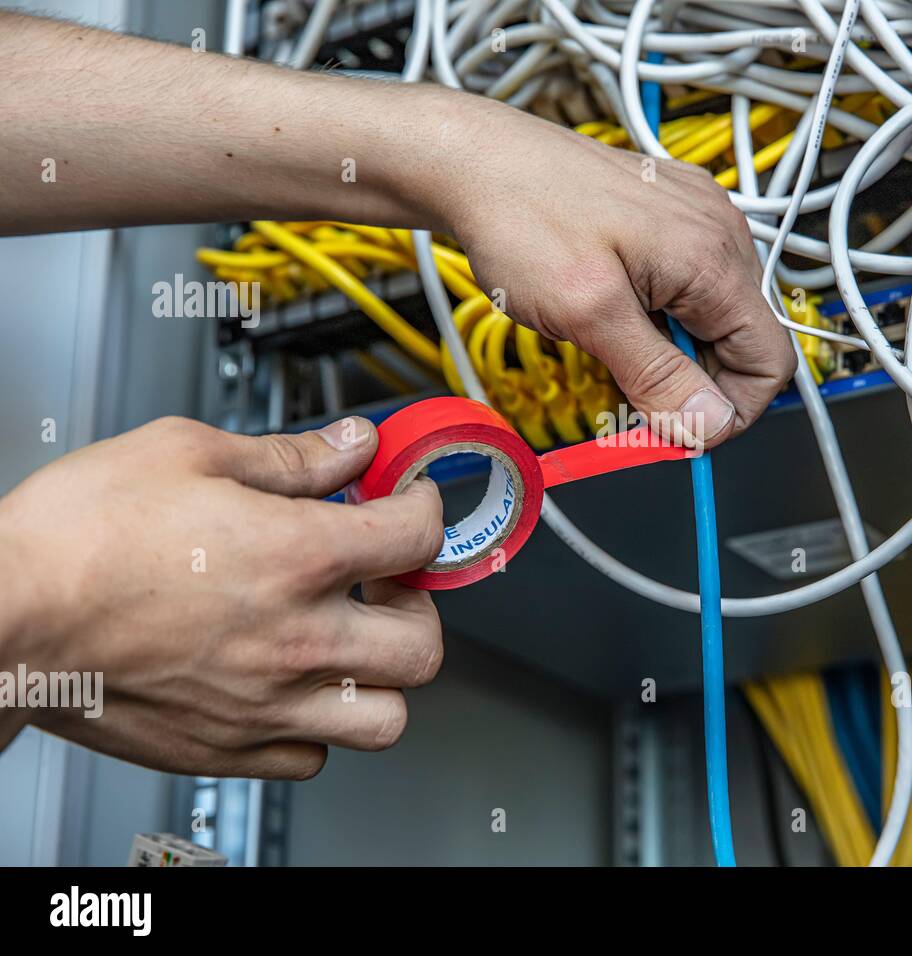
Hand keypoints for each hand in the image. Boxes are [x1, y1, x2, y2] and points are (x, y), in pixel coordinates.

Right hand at [0, 416, 443, 777]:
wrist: (0, 617)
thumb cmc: (76, 538)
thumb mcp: (186, 452)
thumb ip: (289, 456)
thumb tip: (350, 446)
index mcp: (296, 557)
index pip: (418, 536)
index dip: (425, 507)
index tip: (407, 501)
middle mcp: (295, 640)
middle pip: (425, 645)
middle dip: (420, 603)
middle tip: (387, 578)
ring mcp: (264, 703)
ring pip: (386, 718)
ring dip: (383, 675)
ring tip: (351, 639)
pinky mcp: (226, 747)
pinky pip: (312, 757)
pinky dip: (320, 724)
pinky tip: (293, 683)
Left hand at [410, 94, 796, 448]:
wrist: (478, 161)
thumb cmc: (522, 215)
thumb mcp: (588, 315)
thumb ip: (656, 374)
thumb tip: (709, 422)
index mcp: (713, 256)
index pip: (771, 360)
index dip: (730, 411)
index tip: (680, 432)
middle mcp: (718, 232)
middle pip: (743, 342)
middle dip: (692, 383)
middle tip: (630, 396)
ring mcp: (697, 220)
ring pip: (713, 319)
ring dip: (669, 351)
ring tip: (609, 341)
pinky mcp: (672, 216)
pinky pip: (687, 287)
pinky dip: (656, 317)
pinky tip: (610, 311)